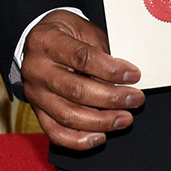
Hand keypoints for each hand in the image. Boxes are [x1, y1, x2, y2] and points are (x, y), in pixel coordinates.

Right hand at [18, 11, 141, 151]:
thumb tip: (125, 78)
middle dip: (111, 98)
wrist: (38, 43)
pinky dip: (80, 141)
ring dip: (102, 122)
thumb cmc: (64, 34)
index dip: (110, 70)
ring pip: (68, 116)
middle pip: (76, 90)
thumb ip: (101, 51)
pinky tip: (100, 136)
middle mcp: (36, 69)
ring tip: (125, 118)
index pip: (82, 58)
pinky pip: (56, 133)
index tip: (132, 75)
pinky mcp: (37, 111)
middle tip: (135, 99)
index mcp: (47, 41)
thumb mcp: (82, 30)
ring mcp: (35, 93)